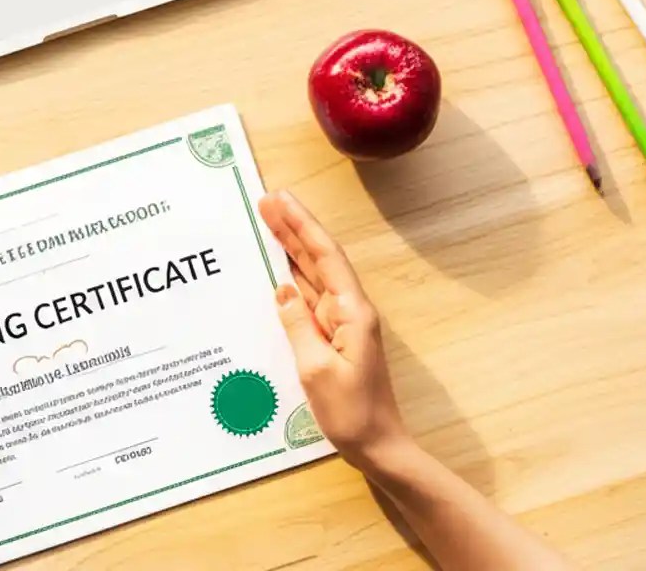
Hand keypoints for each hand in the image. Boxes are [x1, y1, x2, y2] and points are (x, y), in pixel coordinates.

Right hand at [259, 190, 408, 468]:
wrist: (379, 446)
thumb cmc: (351, 413)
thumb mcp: (315, 370)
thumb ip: (297, 326)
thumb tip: (282, 290)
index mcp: (351, 313)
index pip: (325, 257)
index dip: (302, 225)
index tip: (281, 199)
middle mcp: (350, 311)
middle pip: (319, 259)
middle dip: (293, 228)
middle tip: (266, 200)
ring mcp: (342, 324)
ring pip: (313, 276)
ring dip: (291, 249)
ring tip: (267, 222)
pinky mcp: (334, 338)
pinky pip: (309, 300)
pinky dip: (292, 279)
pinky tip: (277, 268)